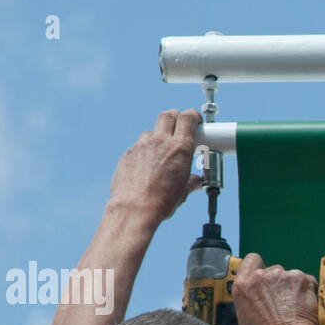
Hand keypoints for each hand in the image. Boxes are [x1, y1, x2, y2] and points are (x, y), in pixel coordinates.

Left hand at [108, 109, 202, 223]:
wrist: (134, 208)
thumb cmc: (161, 201)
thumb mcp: (183, 191)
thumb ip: (191, 182)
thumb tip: (195, 182)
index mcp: (180, 148)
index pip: (187, 118)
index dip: (193, 116)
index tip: (195, 120)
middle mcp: (160, 142)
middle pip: (168, 115)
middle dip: (176, 117)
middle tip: (179, 126)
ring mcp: (142, 145)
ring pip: (152, 132)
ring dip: (159, 137)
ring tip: (162, 154)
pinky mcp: (128, 153)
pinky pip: (139, 147)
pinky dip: (145, 153)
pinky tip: (147, 168)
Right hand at [233, 253, 319, 324]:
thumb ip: (246, 314)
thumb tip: (251, 319)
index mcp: (243, 287)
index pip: (250, 261)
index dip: (258, 267)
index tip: (262, 276)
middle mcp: (262, 277)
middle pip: (272, 270)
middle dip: (277, 284)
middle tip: (280, 302)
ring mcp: (283, 276)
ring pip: (289, 276)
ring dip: (292, 288)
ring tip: (293, 307)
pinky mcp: (302, 280)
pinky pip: (306, 281)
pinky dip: (306, 291)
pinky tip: (304, 306)